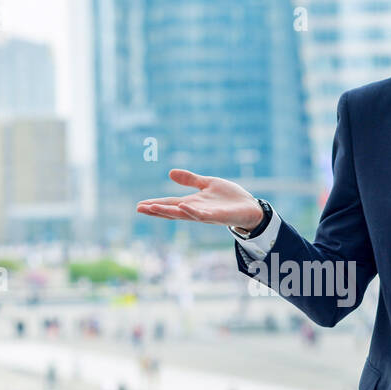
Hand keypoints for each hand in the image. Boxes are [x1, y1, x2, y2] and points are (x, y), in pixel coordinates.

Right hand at [136, 169, 262, 228]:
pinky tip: (183, 207)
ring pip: (184, 214)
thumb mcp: (208, 184)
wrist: (251, 208)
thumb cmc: (230, 198)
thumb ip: (190, 180)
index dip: (155, 204)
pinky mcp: (218, 217)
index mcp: (193, 202)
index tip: (139, 205)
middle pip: (173, 211)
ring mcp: (206, 215)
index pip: (170, 203)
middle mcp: (196, 210)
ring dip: (169, 212)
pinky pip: (202, 215)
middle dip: (156, 210)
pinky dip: (192, 211)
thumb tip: (170, 173)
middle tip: (140, 208)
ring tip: (153, 208)